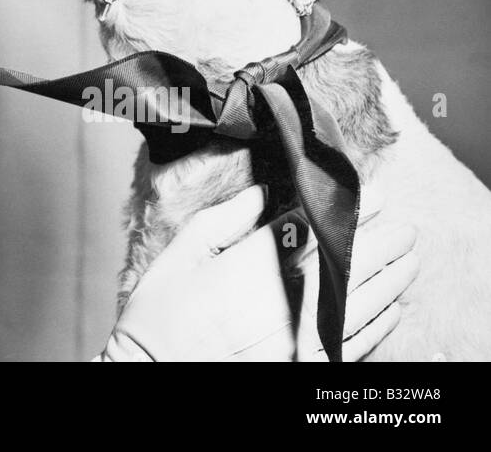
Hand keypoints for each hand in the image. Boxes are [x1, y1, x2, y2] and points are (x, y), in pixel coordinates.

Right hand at [95, 184, 417, 360]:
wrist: (156, 371)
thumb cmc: (161, 313)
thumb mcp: (182, 252)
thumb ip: (224, 219)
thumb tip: (262, 194)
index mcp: (255, 264)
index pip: (315, 227)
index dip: (348, 210)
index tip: (374, 194)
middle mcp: (288, 299)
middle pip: (349, 262)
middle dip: (382, 240)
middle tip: (404, 225)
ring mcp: (302, 336)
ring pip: (363, 301)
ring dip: (391, 277)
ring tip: (409, 259)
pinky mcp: (307, 365)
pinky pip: (358, 342)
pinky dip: (380, 323)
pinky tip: (392, 307)